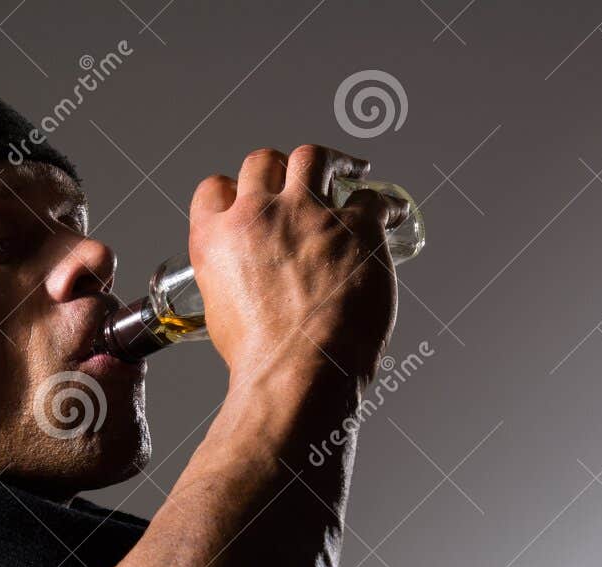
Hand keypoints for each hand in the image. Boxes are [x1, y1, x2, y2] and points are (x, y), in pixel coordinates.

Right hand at [188, 145, 399, 391]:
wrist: (296, 373)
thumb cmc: (261, 356)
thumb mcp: (222, 310)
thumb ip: (232, 276)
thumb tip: (252, 275)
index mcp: (215, 239)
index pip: (215, 188)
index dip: (233, 189)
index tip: (246, 195)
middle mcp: (257, 216)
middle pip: (263, 162)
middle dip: (278, 169)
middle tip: (295, 180)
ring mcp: (307, 215)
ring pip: (312, 157)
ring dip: (328, 161)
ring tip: (346, 168)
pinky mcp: (355, 226)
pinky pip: (369, 197)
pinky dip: (379, 203)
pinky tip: (386, 213)